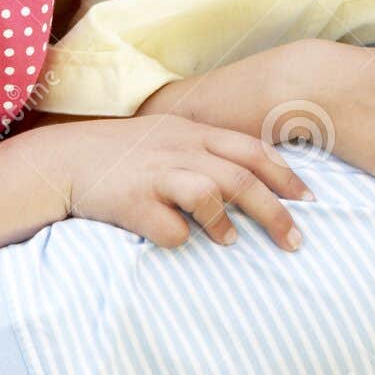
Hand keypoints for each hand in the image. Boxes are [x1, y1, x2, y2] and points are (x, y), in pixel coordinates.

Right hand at [53, 115, 312, 252]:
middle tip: (296, 242)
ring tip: (231, 242)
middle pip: (242, 177)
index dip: (287, 176)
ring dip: (226, 223)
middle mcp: (180, 149)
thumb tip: (254, 178)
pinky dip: (178, 237)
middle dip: (276, 212)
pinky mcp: (131, 201)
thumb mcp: (170, 137)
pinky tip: (173, 239)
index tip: (311, 200)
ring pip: (208, 194)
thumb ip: (209, 150)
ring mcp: (155, 174)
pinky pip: (168, 227)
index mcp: (195, 132)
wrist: (63, 160)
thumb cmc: (124, 153)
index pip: (253, 150)